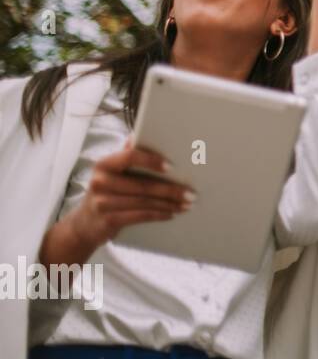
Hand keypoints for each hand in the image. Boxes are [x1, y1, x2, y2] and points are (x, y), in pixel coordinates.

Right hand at [39, 141, 192, 266]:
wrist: (85, 224)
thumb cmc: (106, 193)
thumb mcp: (112, 173)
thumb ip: (125, 155)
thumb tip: (137, 134)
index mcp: (104, 164)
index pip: (130, 156)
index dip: (151, 160)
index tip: (172, 166)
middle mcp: (100, 181)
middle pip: (142, 185)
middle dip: (171, 190)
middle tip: (191, 194)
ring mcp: (102, 202)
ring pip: (144, 202)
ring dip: (169, 204)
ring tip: (187, 204)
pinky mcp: (107, 220)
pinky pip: (139, 216)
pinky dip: (159, 215)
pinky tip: (171, 213)